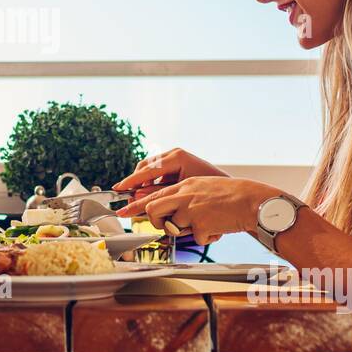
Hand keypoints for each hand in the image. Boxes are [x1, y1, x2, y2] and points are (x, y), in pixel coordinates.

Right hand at [112, 148, 229, 202]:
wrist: (233, 192)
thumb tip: (136, 197)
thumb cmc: (211, 192)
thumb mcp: (181, 194)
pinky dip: (151, 182)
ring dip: (142, 183)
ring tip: (136, 197)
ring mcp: (176, 157)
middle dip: (134, 182)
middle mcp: (175, 154)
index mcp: (177, 157)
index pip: (147, 169)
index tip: (119, 189)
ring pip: (150, 169)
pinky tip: (149, 194)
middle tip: (125, 196)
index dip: (131, 181)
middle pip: (145, 167)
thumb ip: (158, 195)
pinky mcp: (177, 164)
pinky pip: (157, 172)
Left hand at [115, 176, 273, 245]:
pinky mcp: (200, 223)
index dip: (135, 205)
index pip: (153, 195)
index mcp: (185, 186)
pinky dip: (207, 236)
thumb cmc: (231, 197)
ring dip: (189, 230)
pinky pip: (196, 238)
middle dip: (155, 221)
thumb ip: (185, 196)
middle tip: (166, 225)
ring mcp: (191, 209)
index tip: (122, 212)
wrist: (252, 201)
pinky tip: (220, 227)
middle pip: (153, 209)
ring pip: (175, 227)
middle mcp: (185, 195)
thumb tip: (170, 211)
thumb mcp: (204, 188)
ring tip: (208, 222)